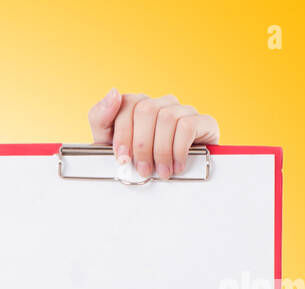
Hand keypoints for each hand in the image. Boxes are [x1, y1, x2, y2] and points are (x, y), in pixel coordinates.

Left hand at [87, 88, 219, 179]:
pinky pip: (188, 126)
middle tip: (143, 170)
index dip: (123, 134)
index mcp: (138, 106)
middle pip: (146, 110)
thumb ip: (101, 118)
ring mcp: (182, 110)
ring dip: (161, 151)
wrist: (174, 179)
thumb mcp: (107, 145)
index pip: (127, 105)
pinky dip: (179, 149)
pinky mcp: (203, 121)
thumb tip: (114, 92)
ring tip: (161, 172)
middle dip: (141, 145)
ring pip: (167, 118)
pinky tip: (177, 165)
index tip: (122, 159)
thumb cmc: (138, 161)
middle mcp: (161, 104)